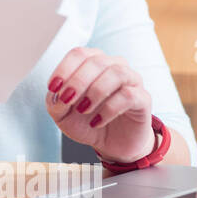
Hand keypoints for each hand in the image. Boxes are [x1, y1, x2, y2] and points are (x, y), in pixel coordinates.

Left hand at [45, 47, 155, 163]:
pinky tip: (97, 121)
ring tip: (83, 109)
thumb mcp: (62, 115)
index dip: (64, 69)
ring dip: (96, 91)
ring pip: (117, 72)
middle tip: (67, 100)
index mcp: (93, 63)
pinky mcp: (143, 98)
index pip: (79, 54)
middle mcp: (114, 66)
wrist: (112, 144)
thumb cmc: (87, 122)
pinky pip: (129, 95)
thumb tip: (56, 94)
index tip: (53, 88)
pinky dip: (109, 108)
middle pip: (97, 61)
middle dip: (78, 81)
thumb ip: (55, 102)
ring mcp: (131, 81)